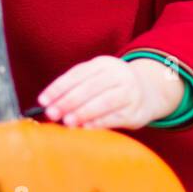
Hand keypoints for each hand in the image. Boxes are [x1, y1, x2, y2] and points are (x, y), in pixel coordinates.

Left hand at [37, 55, 185, 130]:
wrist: (149, 91)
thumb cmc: (112, 86)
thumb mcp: (97, 78)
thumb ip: (76, 88)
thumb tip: (50, 104)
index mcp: (103, 64)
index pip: (77, 74)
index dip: (58, 87)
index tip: (43, 100)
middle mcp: (118, 74)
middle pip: (89, 87)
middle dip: (68, 101)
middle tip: (52, 113)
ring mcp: (129, 91)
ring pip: (103, 101)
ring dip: (83, 112)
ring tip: (67, 121)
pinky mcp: (135, 110)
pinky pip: (114, 117)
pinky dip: (98, 123)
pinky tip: (85, 127)